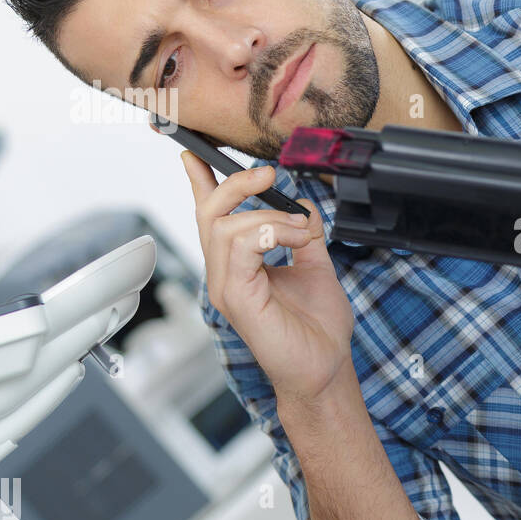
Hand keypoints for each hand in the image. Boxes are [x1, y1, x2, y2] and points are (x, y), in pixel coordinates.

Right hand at [182, 151, 356, 403]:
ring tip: (299, 228)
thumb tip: (302, 204)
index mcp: (239, 264)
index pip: (210, 215)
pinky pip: (238, 248)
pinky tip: (293, 239)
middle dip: (235, 183)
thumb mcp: (314, 265)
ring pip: (222, 225)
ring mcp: (227, 287)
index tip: (194, 152)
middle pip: (209, 212)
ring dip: (268, 215)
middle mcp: (225, 273)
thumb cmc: (316, 327)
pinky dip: (269, 232)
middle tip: (269, 174)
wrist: (326, 367)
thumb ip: (303, 233)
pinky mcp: (238, 300)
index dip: (200, 181)